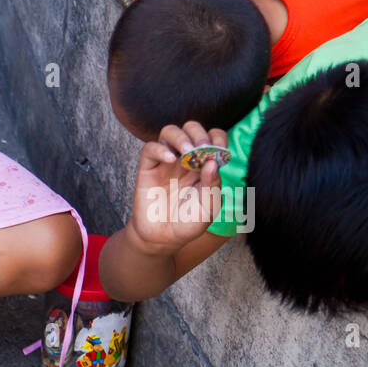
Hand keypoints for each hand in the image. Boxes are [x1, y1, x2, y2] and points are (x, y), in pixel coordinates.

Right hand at [129, 122, 228, 255]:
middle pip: (191, 128)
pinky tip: (170, 159)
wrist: (163, 238)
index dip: (218, 137)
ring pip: (169, 132)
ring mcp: (165, 163)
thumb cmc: (188, 223)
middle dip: (199, 133)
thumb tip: (212, 161)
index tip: (220, 150)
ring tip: (187, 152)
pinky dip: (160, 149)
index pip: (212, 138)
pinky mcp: (147, 169)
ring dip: (180, 136)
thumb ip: (213, 184)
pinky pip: (150, 148)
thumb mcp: (208, 207)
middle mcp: (185, 159)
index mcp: (204, 165)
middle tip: (203, 148)